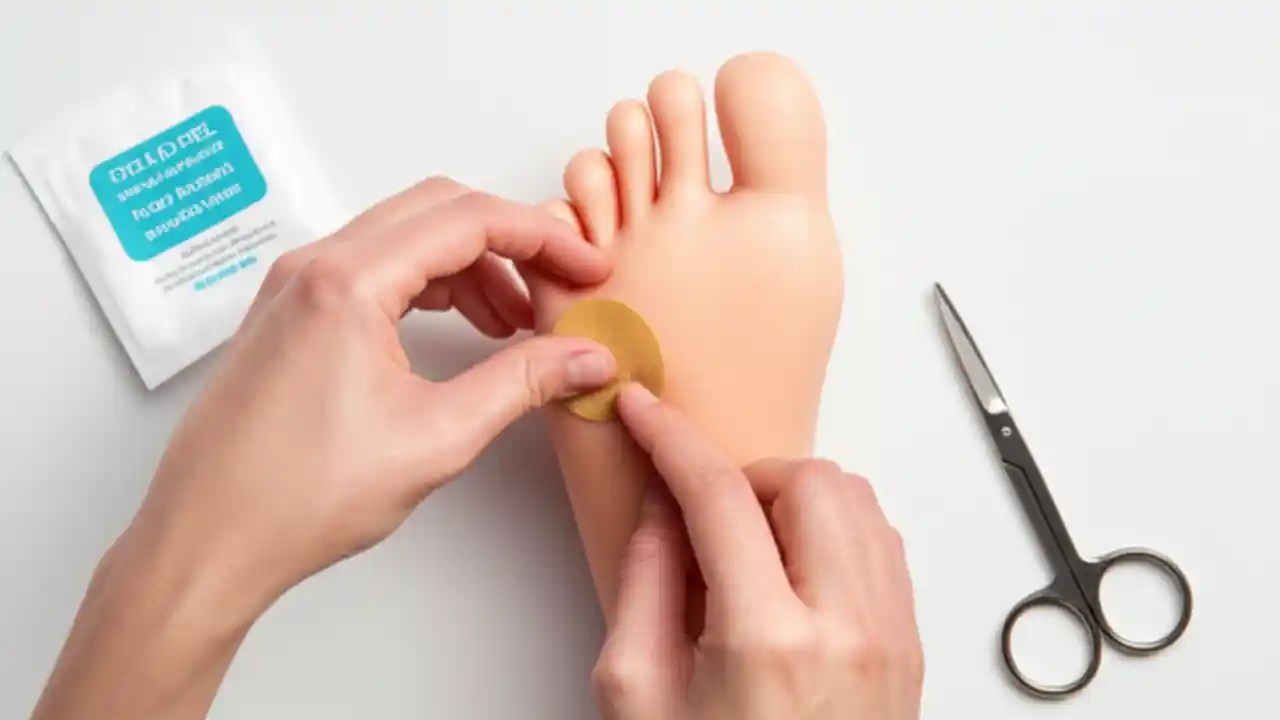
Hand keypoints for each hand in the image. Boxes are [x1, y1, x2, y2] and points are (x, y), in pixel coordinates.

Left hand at [129, 178, 618, 616]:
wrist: (206, 538)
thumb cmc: (298, 496)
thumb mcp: (435, 437)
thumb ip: (521, 384)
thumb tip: (587, 358)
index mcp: (348, 282)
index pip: (469, 220)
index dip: (543, 238)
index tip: (586, 267)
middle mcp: (315, 266)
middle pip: (437, 211)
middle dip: (510, 243)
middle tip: (559, 285)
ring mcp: (296, 286)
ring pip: (404, 238)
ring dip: (469, 266)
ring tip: (516, 323)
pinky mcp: (289, 313)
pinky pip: (373, 269)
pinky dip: (427, 285)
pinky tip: (461, 329)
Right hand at [593, 385, 922, 719]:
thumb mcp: (636, 693)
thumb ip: (643, 582)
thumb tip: (663, 507)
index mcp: (767, 642)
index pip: (718, 495)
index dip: (672, 438)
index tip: (645, 411)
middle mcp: (846, 630)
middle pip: (808, 478)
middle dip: (747, 477)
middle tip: (708, 518)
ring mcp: (890, 638)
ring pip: (857, 500)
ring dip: (795, 501)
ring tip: (751, 551)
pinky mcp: (909, 647)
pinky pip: (882, 544)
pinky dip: (835, 532)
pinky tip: (792, 571)